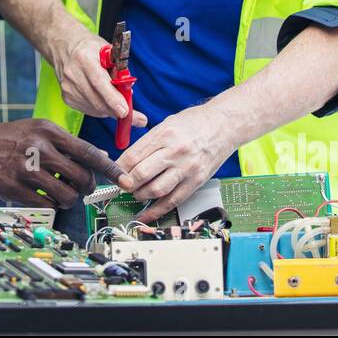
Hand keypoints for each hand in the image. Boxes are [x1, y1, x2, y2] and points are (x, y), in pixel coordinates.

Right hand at [0, 119, 124, 208]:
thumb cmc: (5, 139)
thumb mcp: (35, 130)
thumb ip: (64, 143)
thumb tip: (98, 156)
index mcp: (48, 130)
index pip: (89, 151)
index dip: (111, 169)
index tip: (126, 180)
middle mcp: (39, 147)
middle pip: (82, 176)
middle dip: (86, 188)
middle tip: (80, 188)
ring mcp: (26, 168)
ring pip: (67, 194)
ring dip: (69, 200)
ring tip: (61, 195)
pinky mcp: (14, 188)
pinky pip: (46, 204)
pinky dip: (51, 206)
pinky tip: (45, 199)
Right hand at [50, 27, 148, 127]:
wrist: (66, 48)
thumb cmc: (91, 49)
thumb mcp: (109, 52)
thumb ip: (119, 71)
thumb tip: (128, 93)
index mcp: (85, 58)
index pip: (99, 82)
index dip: (113, 99)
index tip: (125, 111)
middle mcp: (73, 73)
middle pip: (97, 100)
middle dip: (117, 110)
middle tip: (135, 116)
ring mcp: (68, 87)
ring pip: (95, 108)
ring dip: (110, 108)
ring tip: (116, 98)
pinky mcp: (66, 97)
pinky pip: (89, 109)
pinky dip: (100, 108)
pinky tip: (102, 98)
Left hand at [117, 103, 231, 222]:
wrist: (225, 125)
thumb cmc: (194, 123)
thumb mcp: (166, 124)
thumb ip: (147, 142)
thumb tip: (126, 162)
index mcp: (164, 134)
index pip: (133, 156)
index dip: (118, 169)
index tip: (112, 175)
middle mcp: (175, 151)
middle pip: (141, 175)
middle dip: (126, 184)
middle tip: (121, 185)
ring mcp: (187, 168)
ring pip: (155, 190)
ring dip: (140, 196)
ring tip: (136, 193)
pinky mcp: (197, 181)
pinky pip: (173, 201)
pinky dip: (156, 211)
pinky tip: (146, 214)